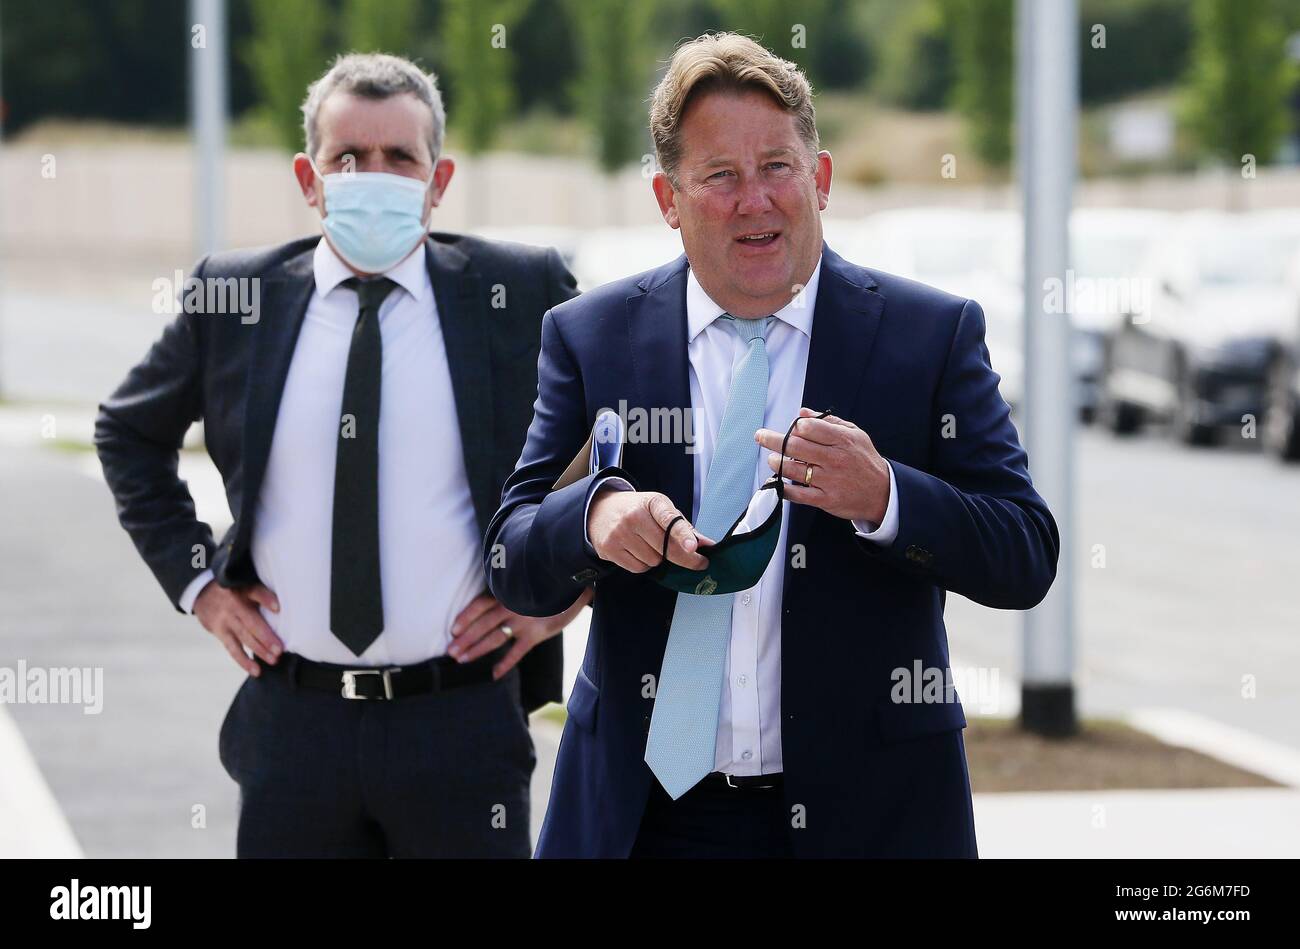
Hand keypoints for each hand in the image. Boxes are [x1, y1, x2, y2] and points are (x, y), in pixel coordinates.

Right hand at [193, 581, 282, 675]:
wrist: (201, 593)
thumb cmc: (234, 591)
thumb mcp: (245, 585)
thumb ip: (261, 594)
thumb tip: (282, 607)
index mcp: (242, 590)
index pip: (255, 593)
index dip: (266, 599)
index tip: (278, 608)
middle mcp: (233, 606)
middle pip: (251, 622)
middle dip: (266, 637)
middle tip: (280, 650)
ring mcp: (225, 620)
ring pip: (243, 637)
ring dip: (259, 650)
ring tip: (273, 660)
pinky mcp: (219, 632)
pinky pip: (232, 649)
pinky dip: (244, 661)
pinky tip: (256, 671)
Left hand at [449, 589, 593, 679]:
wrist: (576, 585)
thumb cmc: (546, 584)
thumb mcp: (526, 583)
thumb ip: (509, 590)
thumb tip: (491, 598)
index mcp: (508, 592)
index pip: (480, 605)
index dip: (465, 617)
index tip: (453, 630)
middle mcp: (513, 606)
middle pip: (483, 624)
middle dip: (466, 639)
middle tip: (451, 652)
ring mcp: (525, 621)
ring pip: (496, 638)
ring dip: (477, 649)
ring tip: (462, 660)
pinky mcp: (538, 634)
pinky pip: (518, 652)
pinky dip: (506, 664)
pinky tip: (494, 674)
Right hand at [586, 489, 711, 573]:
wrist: (599, 511)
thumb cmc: (637, 510)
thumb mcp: (661, 509)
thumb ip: (684, 527)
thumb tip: (707, 545)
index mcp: (652, 502)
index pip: (669, 519)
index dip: (682, 534)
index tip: (693, 547)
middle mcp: (634, 516)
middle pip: (665, 548)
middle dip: (684, 558)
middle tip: (698, 562)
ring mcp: (619, 534)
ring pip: (653, 561)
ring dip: (658, 559)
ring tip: (650, 545)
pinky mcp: (609, 549)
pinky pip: (638, 568)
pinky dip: (644, 564)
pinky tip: (638, 551)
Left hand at [756, 407, 890, 522]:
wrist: (882, 492)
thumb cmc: (864, 459)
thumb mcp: (854, 434)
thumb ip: (828, 422)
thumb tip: (801, 413)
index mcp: (842, 440)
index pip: (810, 428)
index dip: (795, 427)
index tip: (791, 429)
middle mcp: (835, 459)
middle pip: (795, 447)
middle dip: (772, 440)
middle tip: (760, 436)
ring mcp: (829, 481)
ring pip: (793, 470)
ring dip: (776, 463)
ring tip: (772, 459)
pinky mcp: (826, 500)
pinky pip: (798, 494)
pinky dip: (783, 488)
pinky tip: (777, 482)